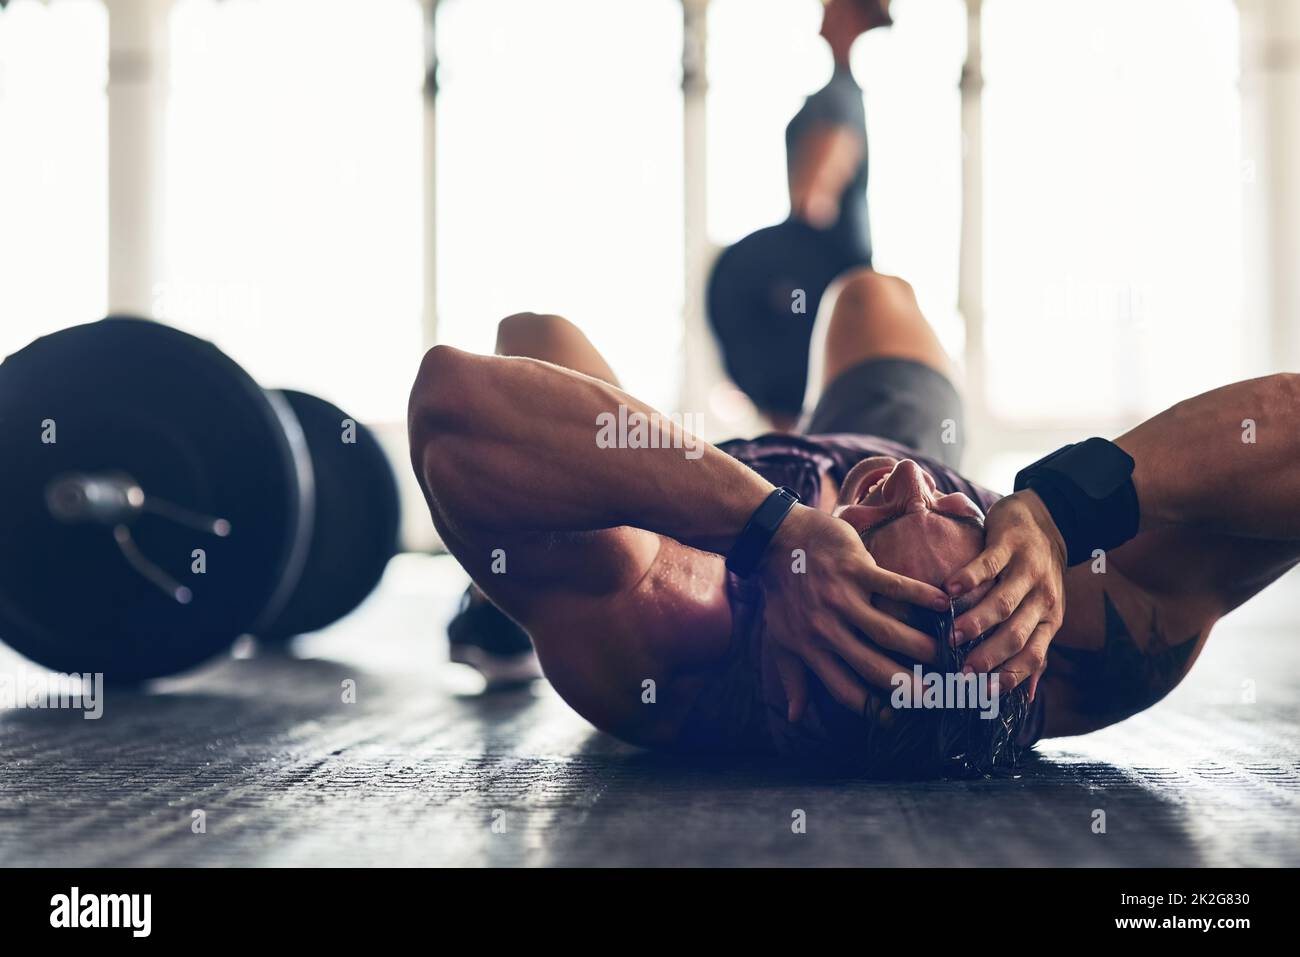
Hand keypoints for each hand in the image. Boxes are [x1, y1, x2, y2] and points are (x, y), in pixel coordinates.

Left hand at [759, 504, 950, 720]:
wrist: (777, 540)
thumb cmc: (781, 593)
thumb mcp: (780, 639)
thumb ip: (792, 678)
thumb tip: (795, 717)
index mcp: (810, 648)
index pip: (845, 690)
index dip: (873, 709)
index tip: (899, 719)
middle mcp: (826, 628)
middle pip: (872, 666)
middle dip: (907, 685)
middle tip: (938, 694)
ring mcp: (841, 597)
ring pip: (887, 631)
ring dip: (919, 646)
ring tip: (945, 655)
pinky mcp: (854, 568)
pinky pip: (894, 586)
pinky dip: (920, 596)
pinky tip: (943, 604)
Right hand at [944, 490, 1066, 700]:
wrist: (1047, 519)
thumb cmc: (1037, 573)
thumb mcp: (1044, 611)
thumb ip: (1034, 649)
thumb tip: (1028, 695)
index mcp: (1050, 619)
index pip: (1033, 655)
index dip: (1009, 676)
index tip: (981, 692)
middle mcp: (1043, 598)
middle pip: (1016, 633)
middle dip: (989, 655)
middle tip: (962, 671)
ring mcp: (1027, 570)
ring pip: (1003, 602)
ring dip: (976, 622)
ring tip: (951, 636)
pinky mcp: (1010, 545)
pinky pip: (989, 565)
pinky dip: (968, 579)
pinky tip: (948, 590)